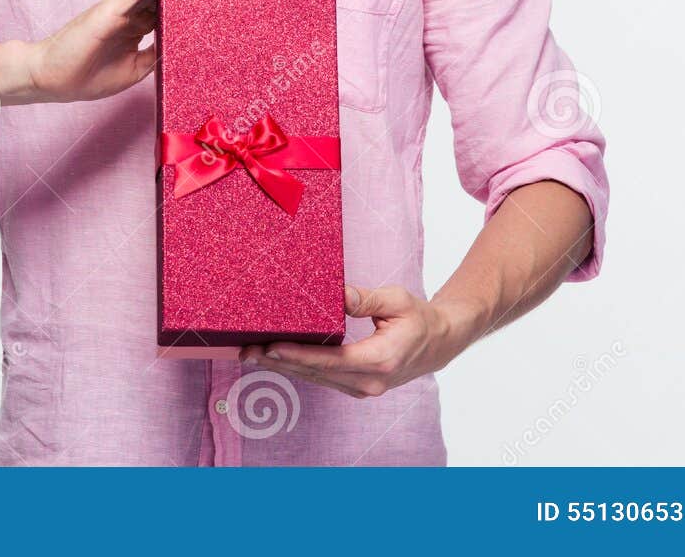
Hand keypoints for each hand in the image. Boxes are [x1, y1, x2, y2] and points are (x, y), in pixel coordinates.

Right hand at [23, 0, 243, 103]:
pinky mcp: (108, 8)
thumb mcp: (135, 71)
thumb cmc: (86, 76)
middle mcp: (132, 13)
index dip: (201, 6)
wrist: (51, 79)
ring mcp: (121, 8)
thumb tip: (187, 50)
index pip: (175, 11)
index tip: (230, 6)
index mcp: (138, 28)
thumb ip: (158, 55)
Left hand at [237, 284, 477, 398]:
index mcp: (380, 360)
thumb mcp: (396, 300)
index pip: (331, 360)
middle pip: (316, 373)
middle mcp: (369, 382)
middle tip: (246, 350)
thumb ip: (365, 299)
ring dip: (284, 367)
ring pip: (316, 378)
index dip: (298, 355)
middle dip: (279, 362)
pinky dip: (300, 368)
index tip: (271, 347)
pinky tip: (277, 358)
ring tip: (252, 354)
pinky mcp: (357, 387)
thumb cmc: (419, 319)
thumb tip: (337, 294)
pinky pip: (323, 378)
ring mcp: (363, 389)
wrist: (439, 343)